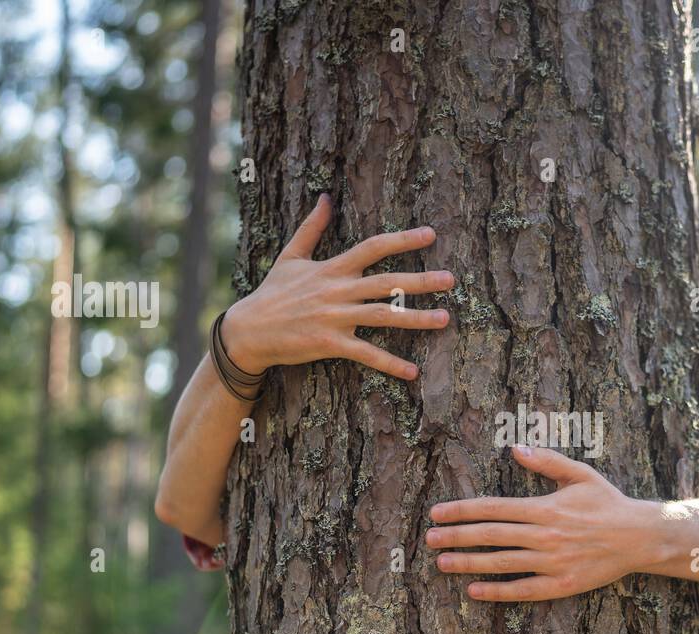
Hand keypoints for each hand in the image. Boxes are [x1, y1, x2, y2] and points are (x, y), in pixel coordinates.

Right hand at [222, 193, 455, 379]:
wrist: (247, 331)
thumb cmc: (271, 293)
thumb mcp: (290, 256)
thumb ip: (312, 227)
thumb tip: (325, 197)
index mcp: (332, 269)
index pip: (372, 247)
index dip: (402, 239)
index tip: (431, 234)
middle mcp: (337, 291)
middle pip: (386, 282)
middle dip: (420, 280)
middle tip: (451, 279)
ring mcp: (335, 318)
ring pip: (383, 317)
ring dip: (416, 318)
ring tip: (444, 319)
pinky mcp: (330, 343)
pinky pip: (366, 354)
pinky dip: (390, 363)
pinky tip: (413, 371)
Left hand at [426, 445, 659, 601]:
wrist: (640, 536)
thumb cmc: (607, 503)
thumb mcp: (580, 474)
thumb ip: (546, 461)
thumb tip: (515, 448)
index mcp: (545, 507)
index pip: (494, 508)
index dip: (462, 510)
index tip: (438, 513)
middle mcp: (544, 535)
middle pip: (490, 536)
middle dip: (456, 536)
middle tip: (429, 539)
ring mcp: (552, 562)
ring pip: (501, 563)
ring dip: (468, 563)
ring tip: (442, 563)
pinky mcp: (561, 584)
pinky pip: (523, 589)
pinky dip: (497, 591)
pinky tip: (474, 590)